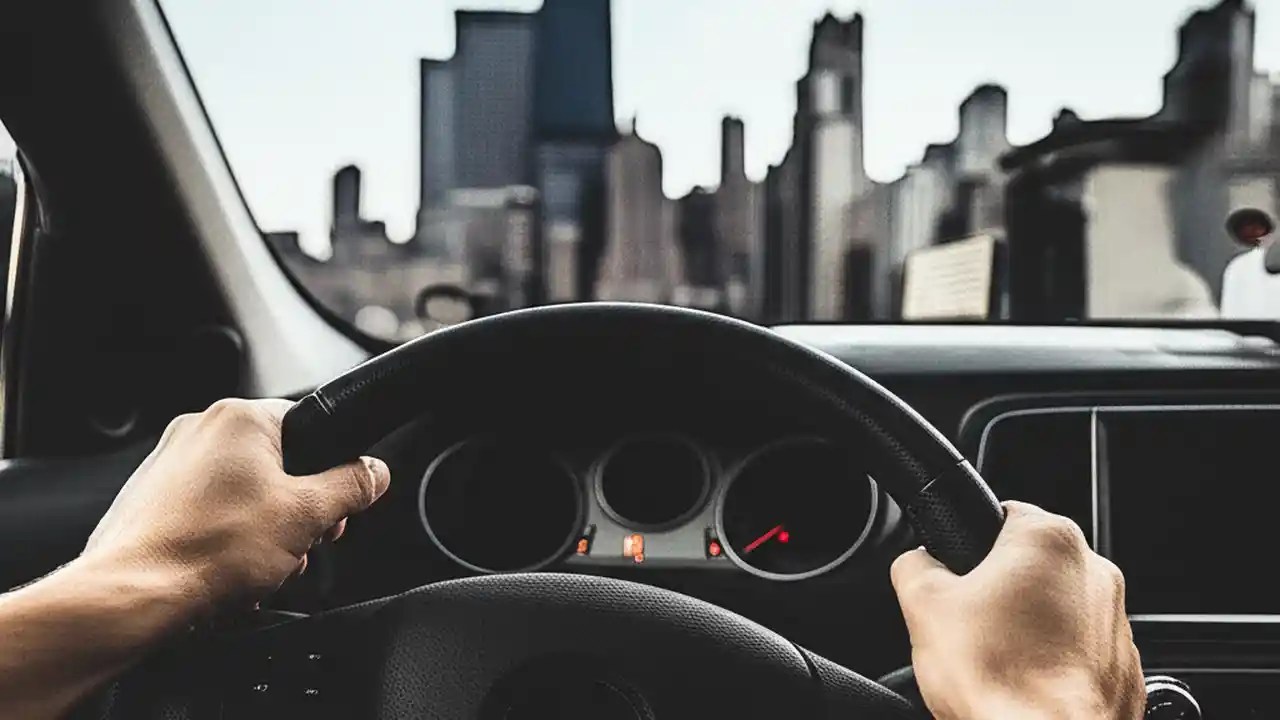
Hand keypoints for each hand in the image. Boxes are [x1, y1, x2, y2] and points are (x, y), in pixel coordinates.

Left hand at [83, 398, 390, 616]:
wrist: (133, 595)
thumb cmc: (209, 550)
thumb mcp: (307, 516)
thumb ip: (350, 487)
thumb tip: (373, 472)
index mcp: (240, 419)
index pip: (310, 426)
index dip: (333, 472)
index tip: (336, 507)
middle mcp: (199, 430)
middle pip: (277, 463)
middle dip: (297, 510)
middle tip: (302, 542)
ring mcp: (168, 464)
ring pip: (243, 492)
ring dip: (265, 531)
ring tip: (262, 566)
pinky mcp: (150, 500)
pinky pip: (208, 513)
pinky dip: (227, 540)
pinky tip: (230, 574)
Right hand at [890, 501, 1143, 719]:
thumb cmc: (999, 679)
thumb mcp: (922, 604)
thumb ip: (914, 565)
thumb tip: (918, 564)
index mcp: (1049, 539)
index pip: (999, 515)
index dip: (968, 549)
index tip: (955, 579)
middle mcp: (1096, 572)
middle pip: (1029, 566)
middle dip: (998, 592)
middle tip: (967, 627)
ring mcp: (1118, 624)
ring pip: (1056, 611)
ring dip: (1027, 629)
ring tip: (996, 662)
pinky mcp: (1124, 670)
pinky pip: (1078, 654)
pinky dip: (1052, 665)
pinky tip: (1023, 685)